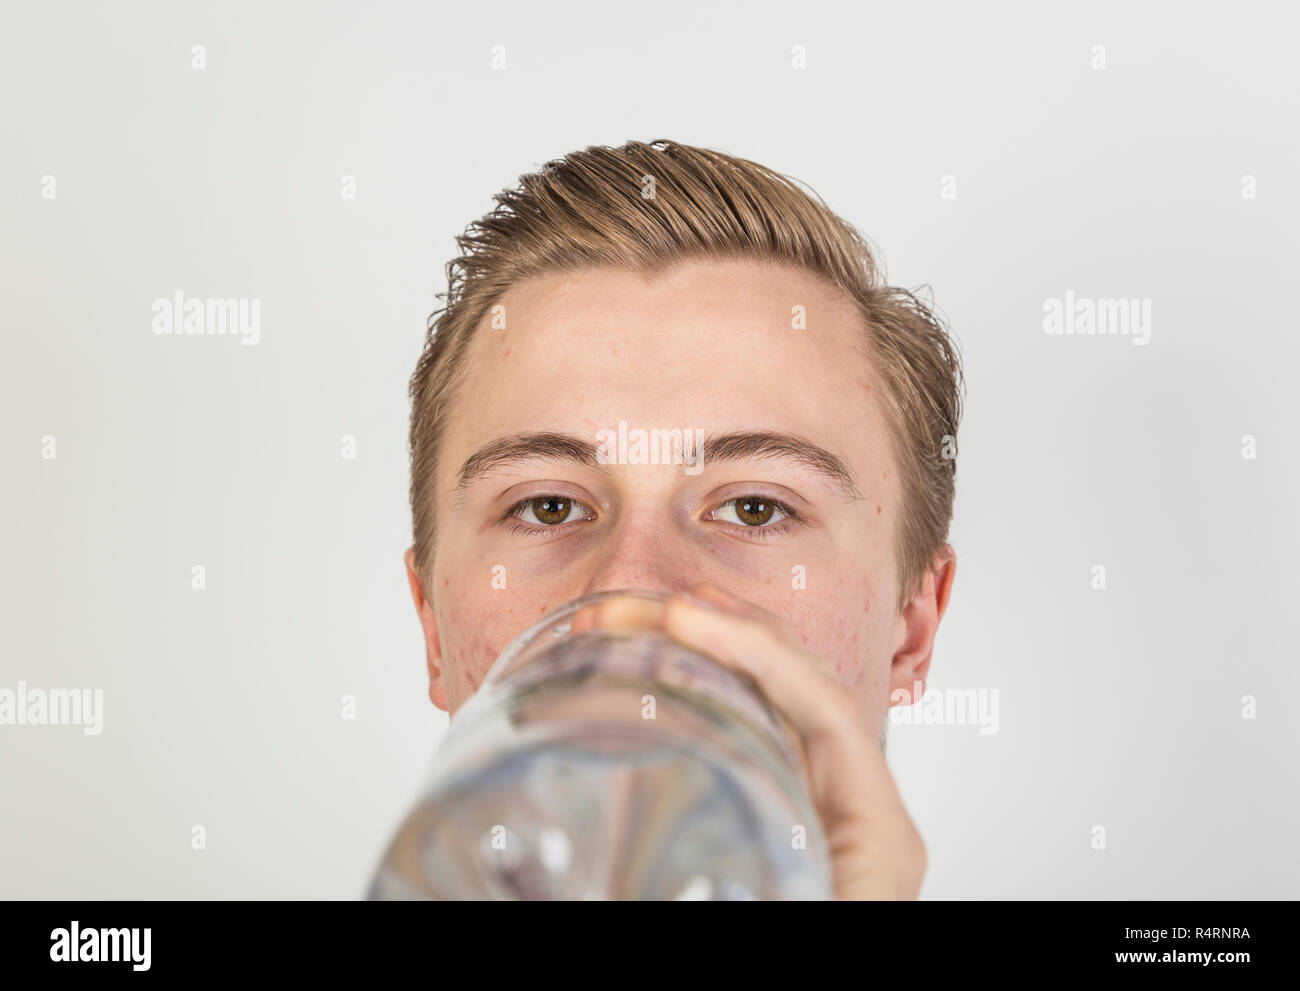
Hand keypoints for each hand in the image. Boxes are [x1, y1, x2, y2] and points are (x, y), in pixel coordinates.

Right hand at [570, 582, 925, 899]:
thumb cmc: (827, 924)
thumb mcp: (786, 912)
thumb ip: (735, 881)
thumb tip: (616, 866)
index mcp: (876, 838)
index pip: (822, 704)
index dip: (747, 646)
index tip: (674, 620)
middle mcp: (853, 810)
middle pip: (799, 684)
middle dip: (717, 629)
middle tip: (631, 610)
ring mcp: (817, 809)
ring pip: (770, 701)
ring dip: (704, 650)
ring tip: (632, 624)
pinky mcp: (780, 817)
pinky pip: (748, 733)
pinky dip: (700, 691)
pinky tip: (651, 678)